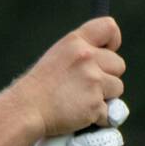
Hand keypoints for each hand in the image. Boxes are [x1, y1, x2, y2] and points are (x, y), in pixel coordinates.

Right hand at [15, 17, 125, 137]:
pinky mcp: (94, 105)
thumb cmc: (38, 88)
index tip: (108, 53)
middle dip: (107, 77)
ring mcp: (93, 81)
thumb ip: (81, 54)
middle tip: (86, 86)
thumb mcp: (57, 57)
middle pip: (118, 64)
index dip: (112, 42)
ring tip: (80, 101)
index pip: (109, 27)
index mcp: (76, 42)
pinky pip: (108, 112)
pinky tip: (79, 115)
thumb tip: (107, 64)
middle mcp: (87, 58)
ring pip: (117, 88)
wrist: (25, 110)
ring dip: (104, 97)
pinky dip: (97, 117)